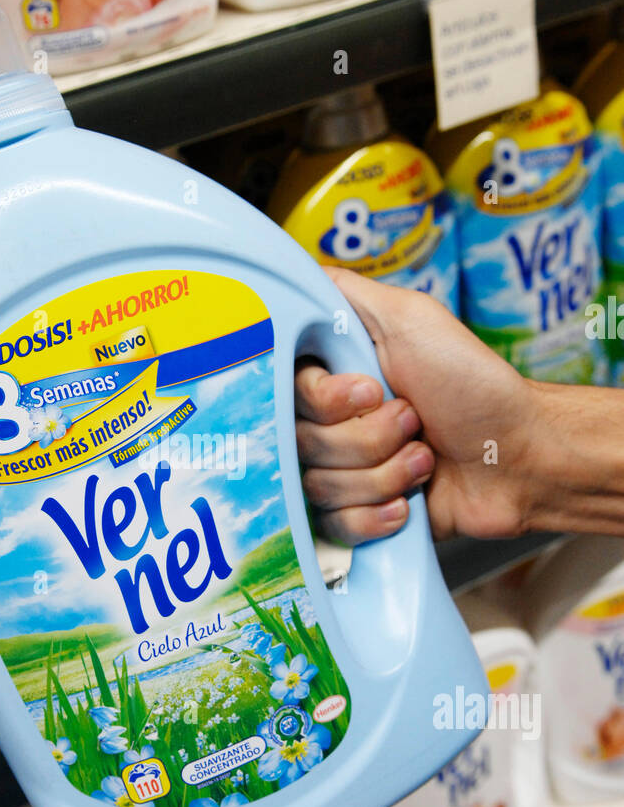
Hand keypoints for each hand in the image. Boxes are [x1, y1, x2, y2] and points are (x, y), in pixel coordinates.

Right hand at [296, 269, 544, 543]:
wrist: (521, 457)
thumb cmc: (474, 384)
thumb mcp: (410, 317)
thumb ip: (339, 293)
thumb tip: (287, 279)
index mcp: (334, 373)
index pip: (285, 392)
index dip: (327, 400)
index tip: (372, 391)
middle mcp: (332, 420)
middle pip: (300, 442)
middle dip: (367, 437)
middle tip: (415, 421)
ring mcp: (344, 470)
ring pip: (318, 486)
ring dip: (384, 474)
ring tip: (426, 460)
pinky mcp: (360, 515)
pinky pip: (334, 527)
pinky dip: (377, 515)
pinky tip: (409, 503)